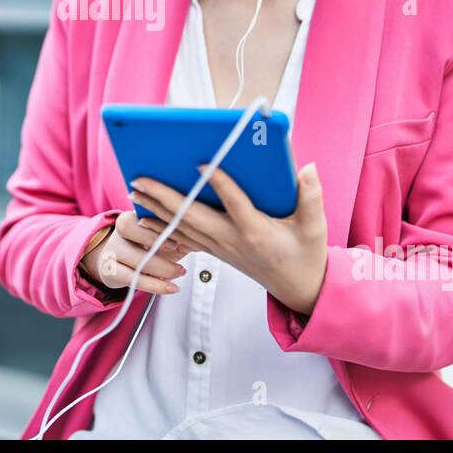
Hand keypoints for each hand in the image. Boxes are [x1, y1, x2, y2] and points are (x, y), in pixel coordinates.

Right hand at [80, 211, 201, 295]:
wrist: (122, 264)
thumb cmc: (148, 247)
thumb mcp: (164, 237)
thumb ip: (180, 234)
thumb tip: (199, 236)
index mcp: (132, 216)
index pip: (139, 213)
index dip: (157, 225)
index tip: (175, 238)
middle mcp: (118, 231)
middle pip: (129, 228)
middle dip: (155, 241)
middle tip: (177, 249)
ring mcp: (111, 251)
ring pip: (134, 258)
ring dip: (161, 268)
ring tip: (180, 273)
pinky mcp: (110, 271)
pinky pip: (132, 279)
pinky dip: (154, 286)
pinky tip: (170, 288)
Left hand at [129, 162, 327, 316]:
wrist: (297, 289)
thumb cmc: (306, 255)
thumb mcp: (316, 227)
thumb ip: (312, 197)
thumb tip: (309, 167)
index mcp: (257, 231)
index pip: (235, 204)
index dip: (219, 183)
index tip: (202, 163)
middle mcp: (232, 240)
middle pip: (193, 216)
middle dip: (165, 197)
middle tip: (141, 178)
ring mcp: (220, 247)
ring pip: (182, 226)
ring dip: (157, 209)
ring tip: (136, 189)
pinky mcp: (215, 251)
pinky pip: (184, 238)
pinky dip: (163, 226)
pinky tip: (146, 216)